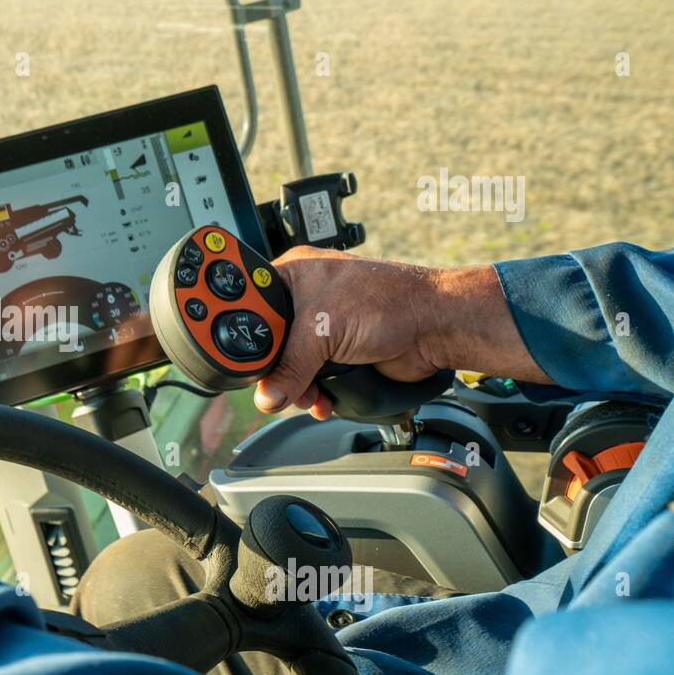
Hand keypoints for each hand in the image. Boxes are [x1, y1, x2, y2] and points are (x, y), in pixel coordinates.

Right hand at [254, 247, 546, 419]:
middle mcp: (306, 297)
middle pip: (270, 342)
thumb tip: (267, 395)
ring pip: (291, 365)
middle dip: (275, 369)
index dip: (244, 333)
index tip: (239, 358)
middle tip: (277, 383)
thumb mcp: (321, 330)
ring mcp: (323, 326)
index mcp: (293, 275)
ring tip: (308, 394)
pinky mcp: (338, 351)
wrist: (434, 327)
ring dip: (297, 387)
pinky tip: (323, 399)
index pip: (251, 304)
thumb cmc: (388, 302)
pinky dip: (315, 393)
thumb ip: (288, 366)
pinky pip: (312, 377)